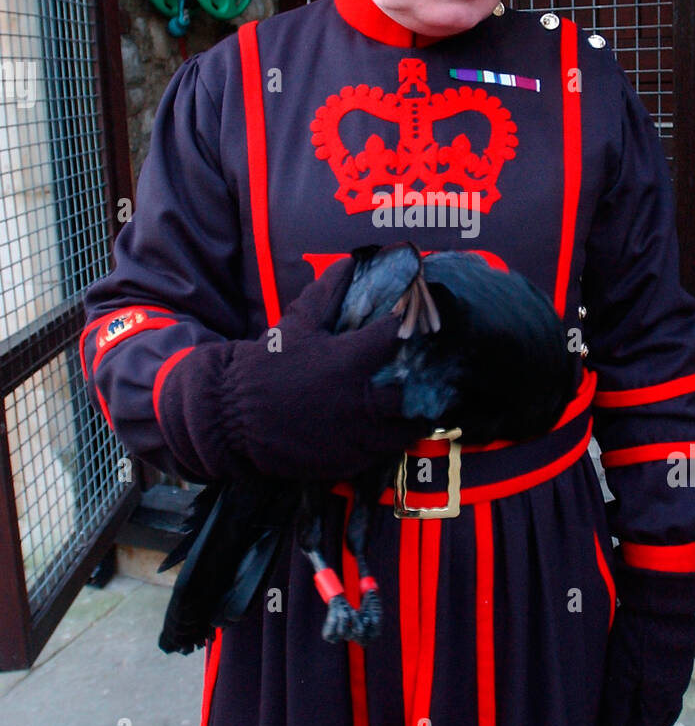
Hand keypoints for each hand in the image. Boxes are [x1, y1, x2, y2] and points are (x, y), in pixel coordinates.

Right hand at [158, 258, 429, 483]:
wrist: (230, 415)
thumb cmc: (265, 365)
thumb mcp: (296, 324)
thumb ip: (327, 293)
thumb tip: (349, 264)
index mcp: (346, 362)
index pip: (393, 338)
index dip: (407, 326)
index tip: (417, 320)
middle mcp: (356, 401)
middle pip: (410, 394)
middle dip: (425, 383)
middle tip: (433, 374)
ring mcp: (353, 435)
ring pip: (403, 431)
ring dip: (415, 418)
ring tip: (424, 408)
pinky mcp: (345, 461)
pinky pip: (381, 454)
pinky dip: (390, 441)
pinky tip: (394, 432)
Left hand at [598, 606, 694, 725]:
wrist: (663, 605)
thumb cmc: (638, 638)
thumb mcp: (622, 672)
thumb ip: (618, 704)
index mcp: (659, 699)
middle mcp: (673, 693)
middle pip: (657, 723)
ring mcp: (679, 678)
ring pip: (666, 709)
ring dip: (652, 721)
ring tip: (638, 725)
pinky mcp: (679, 663)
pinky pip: (670, 693)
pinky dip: (658, 704)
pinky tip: (651, 697)